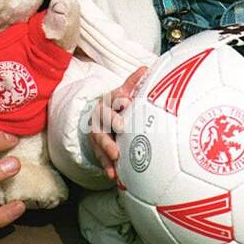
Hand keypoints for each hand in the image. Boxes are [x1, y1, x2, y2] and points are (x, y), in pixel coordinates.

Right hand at [88, 66, 147, 180]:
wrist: (98, 121)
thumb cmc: (116, 108)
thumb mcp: (123, 93)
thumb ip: (133, 83)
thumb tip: (146, 68)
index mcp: (108, 102)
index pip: (113, 98)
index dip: (119, 99)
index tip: (127, 101)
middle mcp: (100, 117)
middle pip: (103, 119)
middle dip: (111, 122)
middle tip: (121, 127)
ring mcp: (97, 134)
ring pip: (100, 141)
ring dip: (107, 149)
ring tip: (116, 156)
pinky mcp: (97, 150)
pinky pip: (101, 159)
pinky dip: (108, 168)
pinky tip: (114, 176)